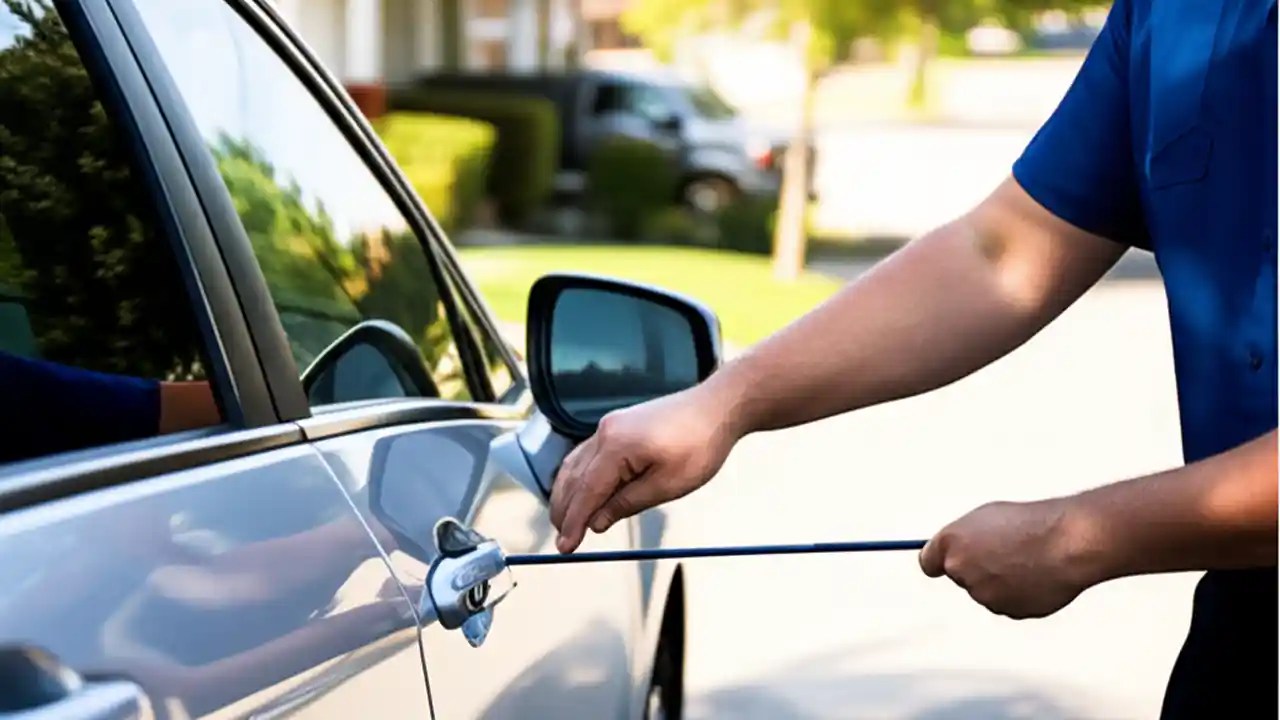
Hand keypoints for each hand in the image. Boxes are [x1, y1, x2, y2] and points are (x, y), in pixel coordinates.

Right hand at [550, 385, 739, 552]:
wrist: (716, 407)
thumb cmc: (699, 446)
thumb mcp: (668, 485)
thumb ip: (627, 503)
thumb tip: (596, 523)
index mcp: (616, 446)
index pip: (586, 491)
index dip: (573, 521)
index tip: (565, 547)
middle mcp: (605, 433)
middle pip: (574, 478)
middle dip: (564, 510)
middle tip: (562, 540)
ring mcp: (609, 426)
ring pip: (575, 465)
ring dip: (567, 494)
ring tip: (564, 522)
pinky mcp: (616, 425)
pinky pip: (587, 455)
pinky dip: (578, 477)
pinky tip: (578, 492)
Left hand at [918, 498, 1101, 618]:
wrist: (1069, 542)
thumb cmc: (1033, 523)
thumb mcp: (989, 516)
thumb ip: (966, 537)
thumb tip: (959, 550)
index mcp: (952, 543)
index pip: (929, 562)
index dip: (940, 561)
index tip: (945, 563)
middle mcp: (962, 571)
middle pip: (962, 575)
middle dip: (978, 567)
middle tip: (1006, 550)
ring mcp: (985, 595)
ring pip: (988, 591)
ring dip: (1001, 581)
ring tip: (1028, 561)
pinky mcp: (1008, 611)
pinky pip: (1010, 603)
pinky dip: (1021, 594)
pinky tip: (1038, 575)